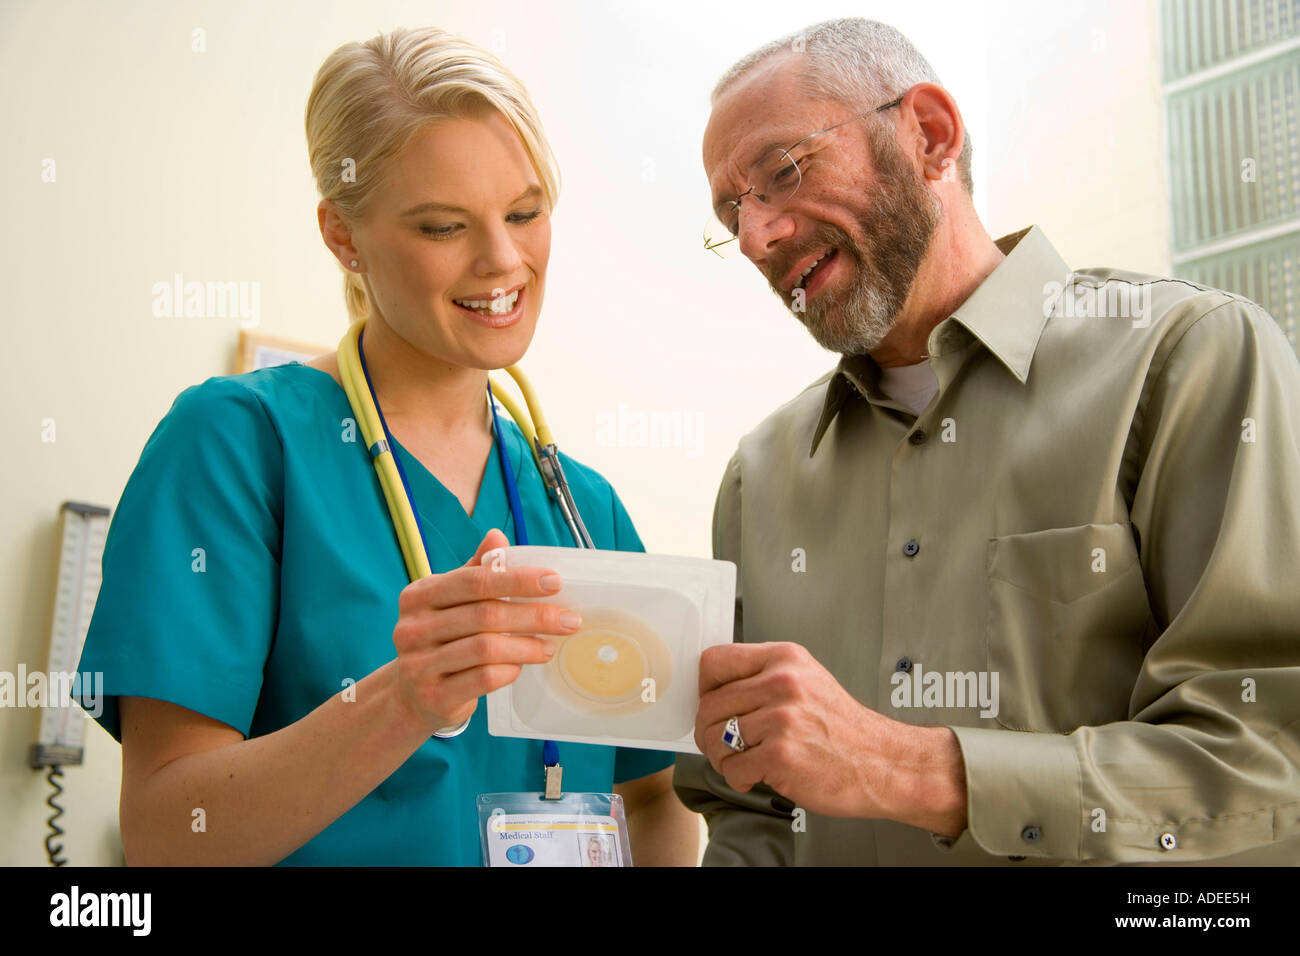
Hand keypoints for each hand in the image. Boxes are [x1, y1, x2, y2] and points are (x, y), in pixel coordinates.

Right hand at [390, 529, 581, 732]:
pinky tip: (520, 666)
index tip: (554, 581)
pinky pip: (482, 679)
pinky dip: (509, 670)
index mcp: (420, 595)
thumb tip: (497, 535)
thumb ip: (475, 571)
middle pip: (485, 615)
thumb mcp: (450, 601)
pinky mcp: (434, 696)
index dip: (517, 580)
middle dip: (534, 615)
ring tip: (550, 646)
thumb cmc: (440, 638)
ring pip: (486, 649)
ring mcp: (419, 664)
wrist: (411, 694)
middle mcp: (413, 627)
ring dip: (526, 646)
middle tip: (568, 620)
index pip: (474, 581)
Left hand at [695, 642, 967, 834]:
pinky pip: (732, 768)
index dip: (704, 688)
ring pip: (715, 738)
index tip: (713, 705)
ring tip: (746, 761)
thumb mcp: (807, 680)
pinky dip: (738, 779)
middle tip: (726, 745)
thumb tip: (712, 689)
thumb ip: (762, 677)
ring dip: (724, 759)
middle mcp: (782, 682)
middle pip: (708, 704)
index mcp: (784, 658)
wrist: (883, 764)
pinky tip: (759, 776)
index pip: (714, 661)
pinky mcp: (781, 755)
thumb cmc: (843, 729)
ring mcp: (782, 718)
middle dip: (710, 731)